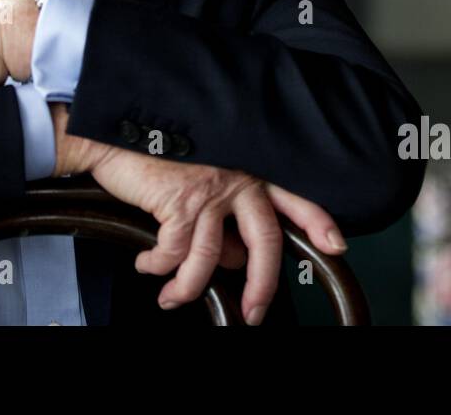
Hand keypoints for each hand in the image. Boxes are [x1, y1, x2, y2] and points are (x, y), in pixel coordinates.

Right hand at [52, 111, 346, 324]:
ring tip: (171, 298)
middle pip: (266, 242)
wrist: (114, 135)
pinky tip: (148, 266)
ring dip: (189, 288)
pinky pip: (175, 254)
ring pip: (213, 258)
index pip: (294, 197)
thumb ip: (226, 214)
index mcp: (248, 170)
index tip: (336, 245)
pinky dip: (159, 269)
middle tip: (254, 315)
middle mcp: (237, 179)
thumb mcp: (203, 178)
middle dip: (262, 288)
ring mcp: (209, 190)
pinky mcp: (179, 201)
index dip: (318, 223)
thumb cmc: (158, 155)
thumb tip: (234, 258)